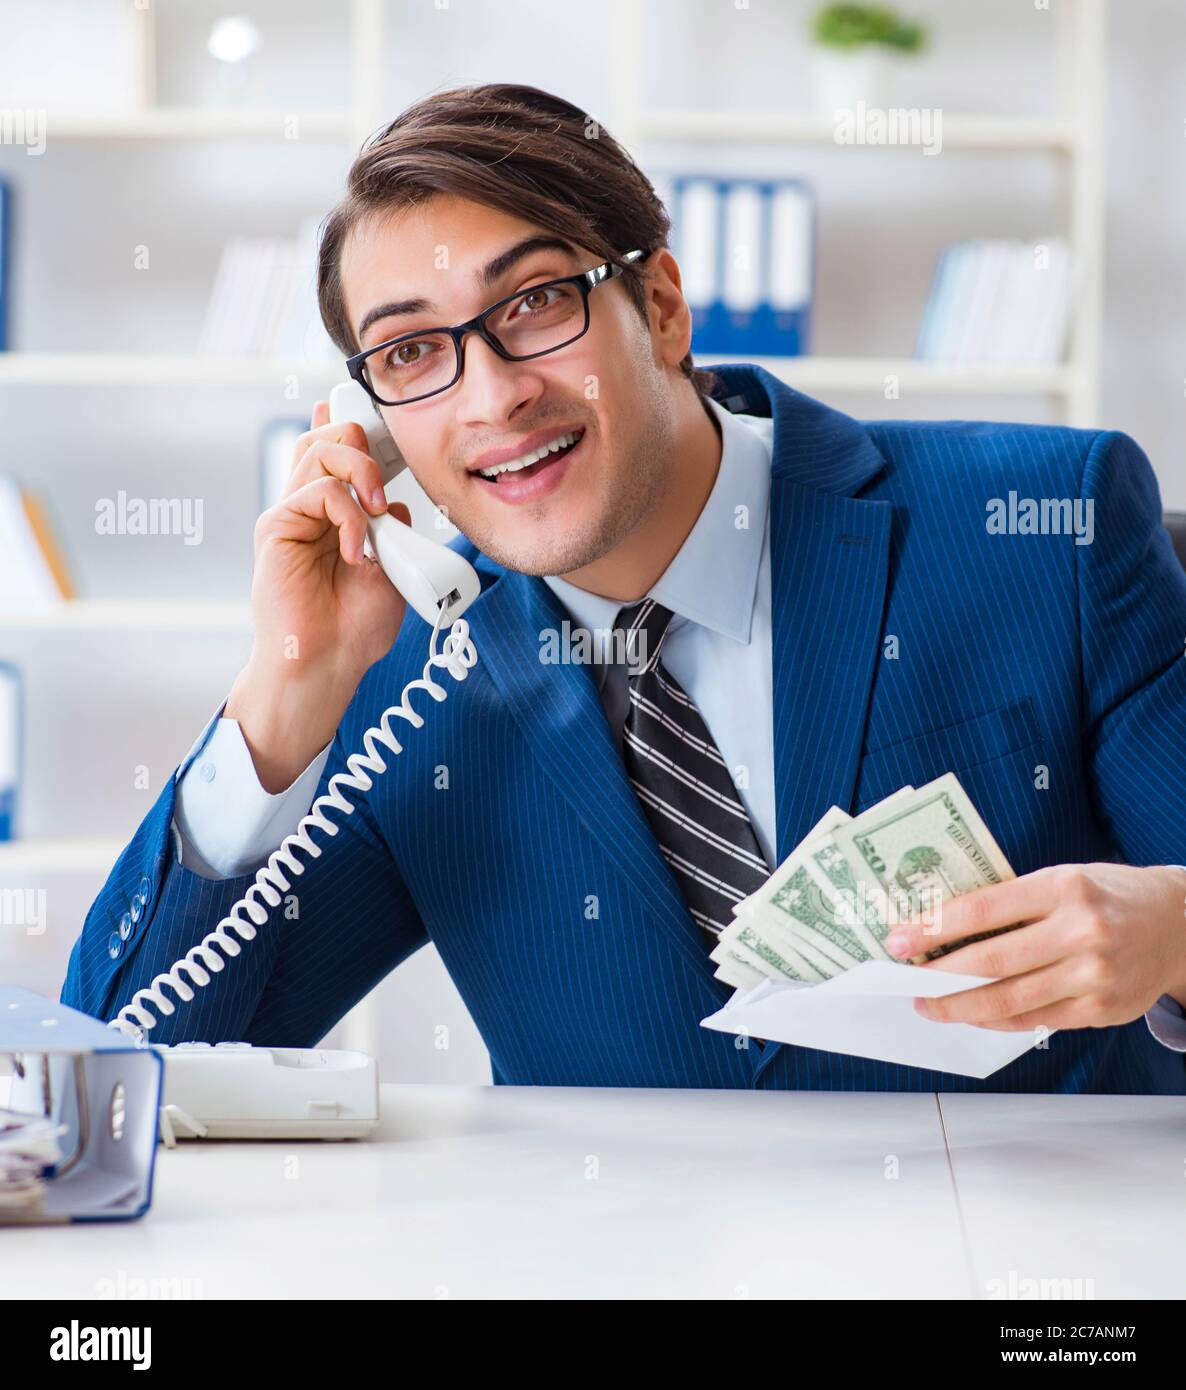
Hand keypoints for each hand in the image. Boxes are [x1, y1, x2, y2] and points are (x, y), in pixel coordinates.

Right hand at [226, 399, 410, 790]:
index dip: (355, 427)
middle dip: (365, 443)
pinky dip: (349, 515)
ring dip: (363, 472)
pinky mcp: (276, 526)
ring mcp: (291, 514)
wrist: (328, 663)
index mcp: (335, 515)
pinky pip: (319, 491)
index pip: (338, 452)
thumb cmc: (355, 628)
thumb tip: (395, 502)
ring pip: (321, 450)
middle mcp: (310, 508)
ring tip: (378, 514)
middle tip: (386, 486)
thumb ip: (392, 528)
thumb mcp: (392, 569)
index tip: (385, 427)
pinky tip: (355, 551)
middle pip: (327, 437)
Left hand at [883, 863, 1185, 1031]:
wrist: (1178, 925)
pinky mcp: (1100, 1010)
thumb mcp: (1061, 879)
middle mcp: (1081, 932)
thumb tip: (942, 927)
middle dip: (937, 975)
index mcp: (1063, 888)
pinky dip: (996, 1020)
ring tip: (929, 1004)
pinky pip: (1034, 1021)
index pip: (982, 910)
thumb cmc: (1106, 896)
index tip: (898, 938)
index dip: (933, 927)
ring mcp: (1093, 976)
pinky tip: (971, 1014)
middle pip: (990, 962)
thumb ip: (1012, 902)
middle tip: (904, 979)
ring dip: (958, 1007)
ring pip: (1008, 1001)